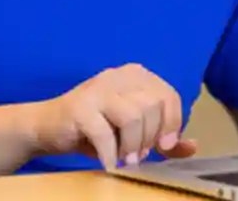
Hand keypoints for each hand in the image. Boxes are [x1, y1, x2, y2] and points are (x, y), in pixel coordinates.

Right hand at [30, 63, 197, 169]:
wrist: (46, 127)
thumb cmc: (93, 129)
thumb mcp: (132, 132)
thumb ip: (162, 138)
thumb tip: (192, 146)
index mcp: (135, 75)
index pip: (169, 96)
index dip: (171, 125)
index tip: (161, 147)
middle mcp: (117, 75)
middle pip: (153, 106)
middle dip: (150, 138)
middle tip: (137, 154)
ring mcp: (97, 89)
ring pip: (134, 116)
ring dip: (132, 146)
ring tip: (125, 159)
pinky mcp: (79, 107)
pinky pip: (105, 133)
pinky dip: (110, 154)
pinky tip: (108, 162)